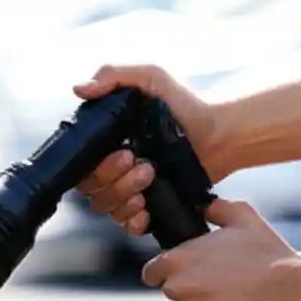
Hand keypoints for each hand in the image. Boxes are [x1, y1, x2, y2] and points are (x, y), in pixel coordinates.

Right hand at [71, 64, 226, 235]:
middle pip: (91, 189)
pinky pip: (125, 225)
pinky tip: (145, 209)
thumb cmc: (185, 105)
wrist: (220, 135)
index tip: (123, 152)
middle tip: (142, 163)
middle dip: (115, 179)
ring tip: (151, 177)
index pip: (80, 166)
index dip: (93, 166)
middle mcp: (112, 169)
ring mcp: (129, 190)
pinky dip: (131, 221)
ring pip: (106, 207)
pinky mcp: (149, 208)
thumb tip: (79, 88)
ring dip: (124, 196)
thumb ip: (114, 75)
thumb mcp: (151, 79)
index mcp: (105, 144)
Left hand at [141, 199, 300, 300]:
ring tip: (234, 296)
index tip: (184, 271)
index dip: (166, 271)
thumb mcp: (243, 216)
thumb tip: (204, 207)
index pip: (152, 271)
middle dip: (189, 286)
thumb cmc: (268, 253)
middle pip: (172, 290)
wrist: (293, 291)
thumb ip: (216, 209)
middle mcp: (177, 288)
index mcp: (177, 260)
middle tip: (220, 281)